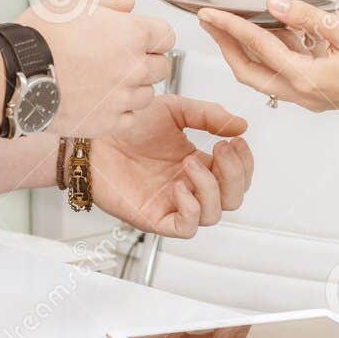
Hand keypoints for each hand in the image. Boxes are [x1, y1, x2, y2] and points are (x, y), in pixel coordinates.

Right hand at [18, 0, 172, 136]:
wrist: (17, 72)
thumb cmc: (41, 36)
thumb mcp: (74, 0)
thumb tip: (127, 3)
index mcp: (132, 35)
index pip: (167, 36)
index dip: (153, 35)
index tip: (142, 38)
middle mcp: (134, 68)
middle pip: (161, 67)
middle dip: (145, 61)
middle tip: (120, 59)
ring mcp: (123, 98)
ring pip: (147, 95)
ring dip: (134, 88)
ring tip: (107, 81)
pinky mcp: (108, 122)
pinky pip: (129, 119)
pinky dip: (120, 112)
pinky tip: (101, 101)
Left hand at [92, 94, 253, 237]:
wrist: (95, 138)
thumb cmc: (128, 126)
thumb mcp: (175, 110)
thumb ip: (209, 115)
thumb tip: (241, 126)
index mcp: (197, 163)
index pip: (236, 176)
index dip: (244, 163)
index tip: (236, 141)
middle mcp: (189, 187)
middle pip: (232, 198)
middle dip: (234, 174)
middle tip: (220, 149)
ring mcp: (173, 204)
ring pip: (213, 214)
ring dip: (210, 187)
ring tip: (188, 162)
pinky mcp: (155, 218)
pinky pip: (186, 227)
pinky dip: (190, 208)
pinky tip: (178, 184)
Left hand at [198, 0, 338, 112]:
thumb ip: (306, 17)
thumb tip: (272, 3)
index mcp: (305, 79)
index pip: (257, 47)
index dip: (230, 26)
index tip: (209, 11)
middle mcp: (301, 93)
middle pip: (247, 71)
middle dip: (224, 45)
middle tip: (208, 20)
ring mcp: (308, 96)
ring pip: (263, 74)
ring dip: (244, 49)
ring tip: (229, 23)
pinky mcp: (316, 91)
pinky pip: (282, 72)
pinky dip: (269, 52)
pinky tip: (268, 31)